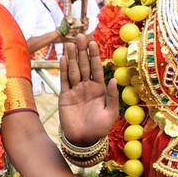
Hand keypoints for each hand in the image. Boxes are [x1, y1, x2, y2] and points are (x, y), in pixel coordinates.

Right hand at [58, 32, 118, 146]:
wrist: (83, 140)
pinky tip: (63, 58)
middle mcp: (87, 87)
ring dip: (72, 57)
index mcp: (100, 89)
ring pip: (73, 70)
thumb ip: (112, 96)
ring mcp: (75, 90)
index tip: (93, 42)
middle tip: (79, 36)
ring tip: (70, 43)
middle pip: (84, 65)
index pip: (96, 68)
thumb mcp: (111, 113)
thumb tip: (114, 79)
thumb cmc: (100, 128)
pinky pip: (64, 80)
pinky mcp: (64, 96)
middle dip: (82, 51)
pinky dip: (63, 69)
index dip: (94, 55)